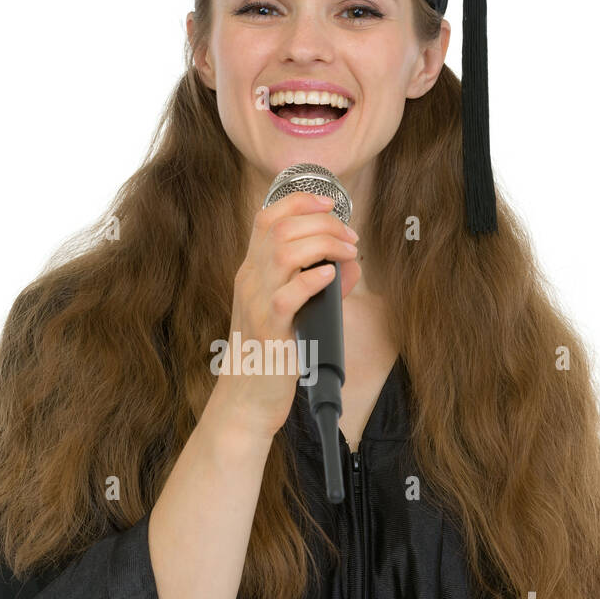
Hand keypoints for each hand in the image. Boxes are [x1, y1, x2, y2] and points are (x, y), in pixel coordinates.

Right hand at [207, 191, 360, 441]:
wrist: (247, 397)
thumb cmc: (272, 353)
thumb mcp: (293, 311)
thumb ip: (320, 285)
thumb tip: (351, 265)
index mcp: (252, 271)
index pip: (266, 217)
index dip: (300, 201)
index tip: (331, 204)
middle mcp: (250, 280)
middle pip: (282, 227)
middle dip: (324, 222)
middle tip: (350, 237)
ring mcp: (256, 303)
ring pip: (285, 251)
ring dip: (325, 244)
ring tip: (347, 253)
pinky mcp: (269, 329)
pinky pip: (288, 294)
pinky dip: (314, 279)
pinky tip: (331, 277)